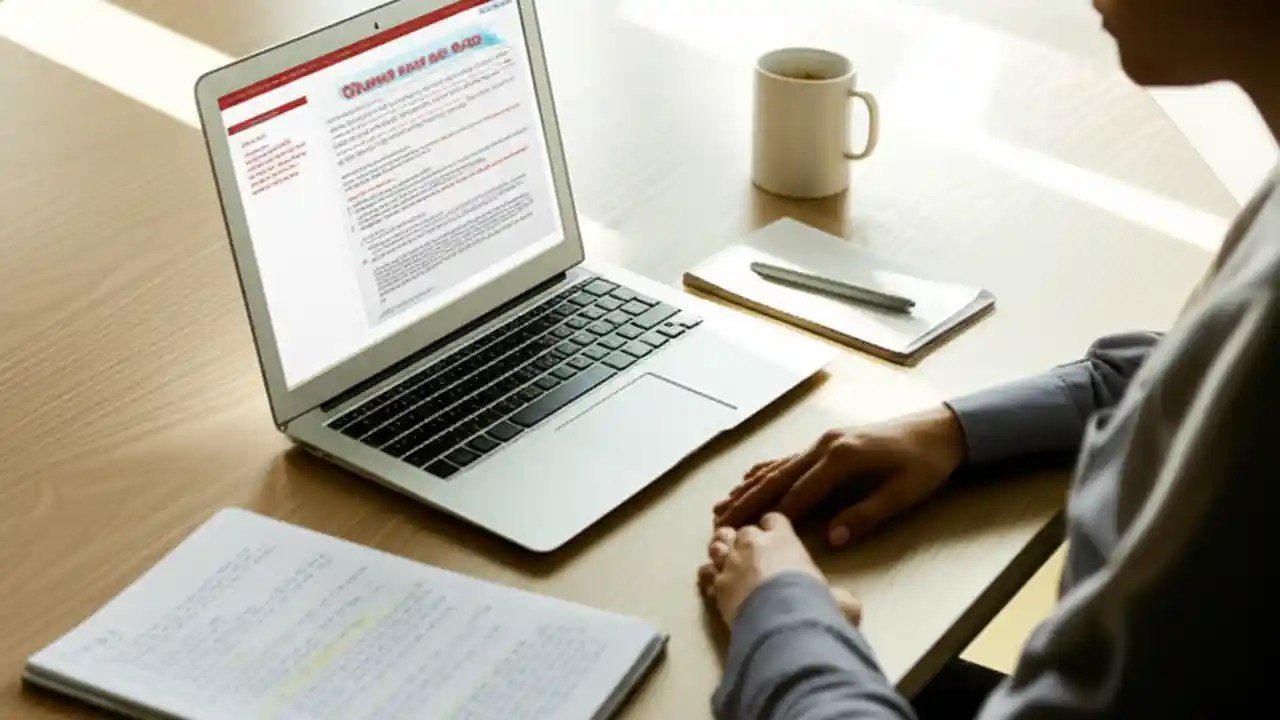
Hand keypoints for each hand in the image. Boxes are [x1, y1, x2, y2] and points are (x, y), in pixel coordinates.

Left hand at [697, 513, 860, 625]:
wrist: (781, 620)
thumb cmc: (814, 603)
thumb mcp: (840, 601)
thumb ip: (838, 597)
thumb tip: (846, 604)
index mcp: (784, 539)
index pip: (774, 519)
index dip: (773, 526)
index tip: (773, 534)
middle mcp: (753, 545)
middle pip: (741, 531)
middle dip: (742, 538)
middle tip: (745, 549)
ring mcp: (731, 564)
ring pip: (718, 546)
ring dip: (721, 550)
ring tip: (722, 556)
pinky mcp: (715, 586)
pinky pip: (706, 573)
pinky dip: (708, 575)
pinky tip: (709, 578)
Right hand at [713, 406, 967, 546]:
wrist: (939, 430)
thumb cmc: (926, 465)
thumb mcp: (904, 494)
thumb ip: (867, 516)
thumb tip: (833, 539)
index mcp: (842, 459)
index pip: (800, 494)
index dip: (774, 517)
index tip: (749, 538)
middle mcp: (825, 446)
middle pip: (777, 479)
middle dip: (746, 503)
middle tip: (719, 524)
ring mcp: (823, 442)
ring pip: (777, 468)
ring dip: (748, 488)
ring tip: (721, 506)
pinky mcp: (827, 442)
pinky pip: (788, 459)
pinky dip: (764, 471)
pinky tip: (748, 478)